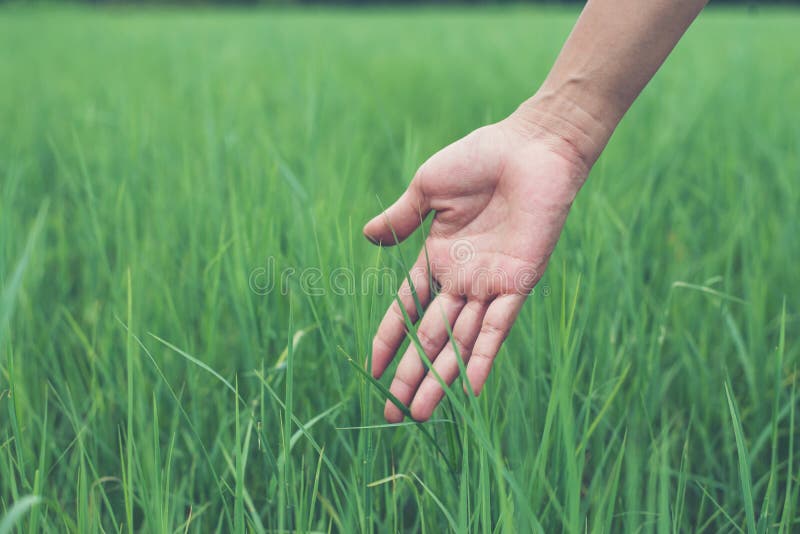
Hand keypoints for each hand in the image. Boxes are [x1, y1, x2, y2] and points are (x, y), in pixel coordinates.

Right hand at [363, 114, 588, 422]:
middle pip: (430, 337)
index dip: (389, 340)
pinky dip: (482, 356)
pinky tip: (468, 389)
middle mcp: (463, 279)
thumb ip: (401, 218)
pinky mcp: (519, 282)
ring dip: (440, 378)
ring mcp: (490, 284)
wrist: (531, 146)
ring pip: (459, 341)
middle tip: (395, 415)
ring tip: (420, 414)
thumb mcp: (428, 189)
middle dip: (412, 376)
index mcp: (439, 257)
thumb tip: (367, 237)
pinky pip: (498, 326)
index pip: (407, 309)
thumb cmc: (481, 158)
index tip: (373, 371)